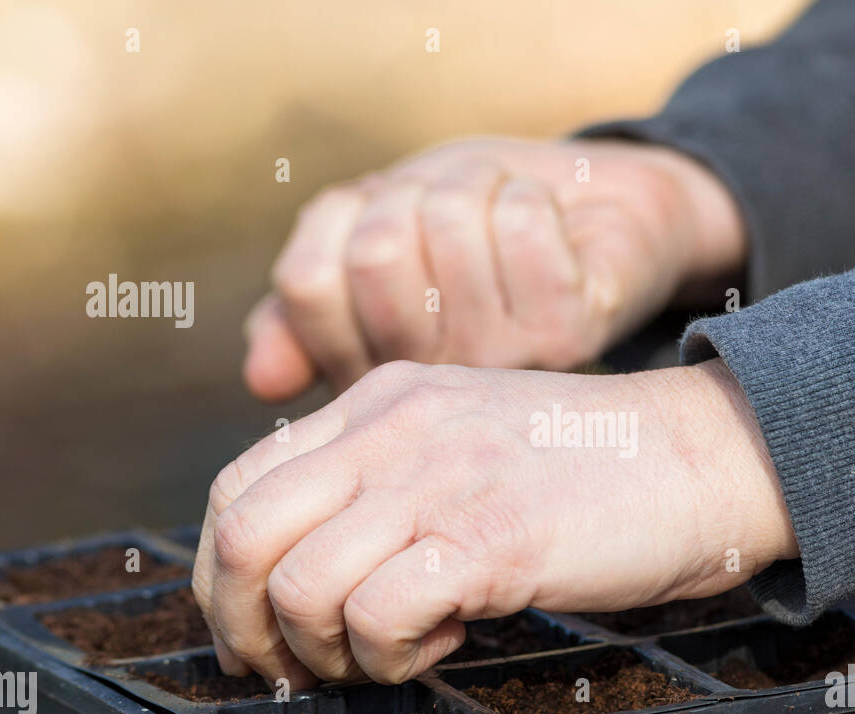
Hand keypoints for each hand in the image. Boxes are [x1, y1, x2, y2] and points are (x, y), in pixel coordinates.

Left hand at [193, 359, 794, 685]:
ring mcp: (441, 479)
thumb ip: (389, 474)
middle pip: (245, 537)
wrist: (706, 452)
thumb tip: (313, 562)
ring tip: (399, 647)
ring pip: (302, 586)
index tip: (257, 631)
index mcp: (382, 403)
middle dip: (248, 627)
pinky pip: (379, 615)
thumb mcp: (468, 437)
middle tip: (298, 668)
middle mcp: (394, 430)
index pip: (240, 485)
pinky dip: (395, 654)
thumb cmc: (594, 465)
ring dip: (331, 650)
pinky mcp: (492, 537)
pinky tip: (450, 637)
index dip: (225, 575)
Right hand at [242, 137, 745, 399]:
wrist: (593, 219)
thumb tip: (261, 381)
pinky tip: (547, 228)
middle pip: (378, 250)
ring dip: (475, 185)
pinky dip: (527, 195)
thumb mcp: (364, 248)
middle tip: (453, 210)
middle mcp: (433, 385)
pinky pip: (518, 221)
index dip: (341, 222)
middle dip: (413, 193)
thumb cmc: (469, 230)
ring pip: (448, 222)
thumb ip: (299, 308)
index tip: (383, 222)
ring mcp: (501, 366)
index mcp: (371, 373)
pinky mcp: (567, 334)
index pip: (309, 282)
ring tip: (500, 215)